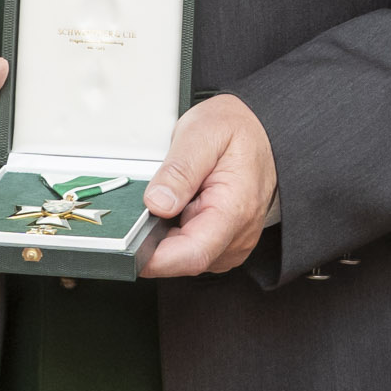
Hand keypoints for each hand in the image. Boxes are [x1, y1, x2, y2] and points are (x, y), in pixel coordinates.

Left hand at [138, 94, 277, 276]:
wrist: (261, 131)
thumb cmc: (237, 130)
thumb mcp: (202, 133)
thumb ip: (179, 170)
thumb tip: (157, 204)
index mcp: (234, 210)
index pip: (192, 254)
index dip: (155, 258)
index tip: (128, 247)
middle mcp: (238, 235)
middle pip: (184, 260)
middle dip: (156, 240)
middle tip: (148, 202)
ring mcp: (233, 242)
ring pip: (184, 258)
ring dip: (166, 236)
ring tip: (173, 196)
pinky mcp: (224, 243)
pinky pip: (191, 249)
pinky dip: (176, 233)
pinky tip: (180, 207)